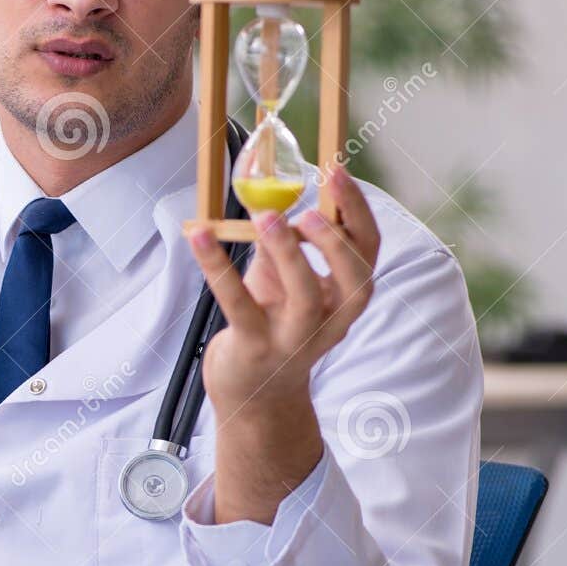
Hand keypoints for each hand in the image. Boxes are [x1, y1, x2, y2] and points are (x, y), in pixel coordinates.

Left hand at [184, 165, 381, 522]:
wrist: (253, 394)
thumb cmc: (272, 324)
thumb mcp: (281, 279)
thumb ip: (280, 240)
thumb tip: (267, 189)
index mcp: (345, 297)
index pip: (367, 250)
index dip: (356, 210)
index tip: (337, 171)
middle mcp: (331, 322)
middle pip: (355, 280)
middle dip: (336, 240)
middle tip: (309, 208)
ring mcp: (294, 339)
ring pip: (306, 298)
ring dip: (289, 254)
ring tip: (266, 217)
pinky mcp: (254, 347)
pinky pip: (238, 304)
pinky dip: (218, 267)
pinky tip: (199, 235)